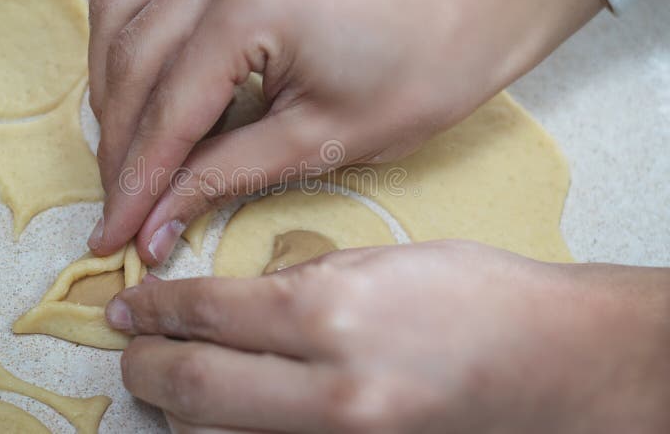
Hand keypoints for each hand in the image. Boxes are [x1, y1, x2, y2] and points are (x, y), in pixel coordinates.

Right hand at [86, 0, 604, 261]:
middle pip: (131, 60)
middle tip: (120, 209)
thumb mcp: (319, 141)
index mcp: (254, 1)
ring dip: (114, 93)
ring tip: (130, 156)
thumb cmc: (417, 78)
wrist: (464, 10)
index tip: (113, 237)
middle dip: (120, 146)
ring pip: (119, 17)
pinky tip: (145, 95)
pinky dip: (134, 51)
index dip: (137, 183)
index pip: (170, 108)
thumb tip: (152, 224)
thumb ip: (222, 177)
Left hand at [106, 241, 669, 432]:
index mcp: (334, 313)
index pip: (211, 312)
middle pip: (196, 388)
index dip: (156, 307)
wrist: (550, 362)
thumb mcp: (375, 260)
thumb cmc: (472, 293)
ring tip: (163, 377)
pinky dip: (223, 432)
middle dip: (143, 365)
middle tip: (126, 345)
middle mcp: (331, 390)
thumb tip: (226, 303)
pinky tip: (217, 410)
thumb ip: (294, 283)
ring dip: (175, 407)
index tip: (128, 303)